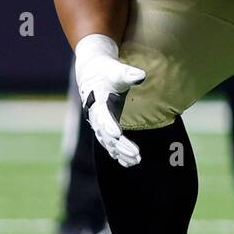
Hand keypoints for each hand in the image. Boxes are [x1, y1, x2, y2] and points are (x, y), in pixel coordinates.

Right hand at [74, 35, 145, 166]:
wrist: (93, 74)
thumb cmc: (106, 72)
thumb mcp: (115, 70)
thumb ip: (127, 74)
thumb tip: (141, 75)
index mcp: (96, 102)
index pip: (102, 117)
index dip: (109, 126)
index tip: (117, 135)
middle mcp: (96, 117)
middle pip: (106, 135)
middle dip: (120, 145)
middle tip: (136, 154)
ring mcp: (99, 125)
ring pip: (108, 143)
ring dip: (121, 153)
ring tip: (136, 160)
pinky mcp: (104, 129)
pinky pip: (110, 145)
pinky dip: (119, 154)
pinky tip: (130, 163)